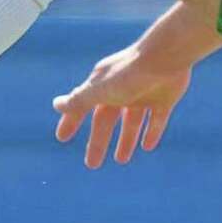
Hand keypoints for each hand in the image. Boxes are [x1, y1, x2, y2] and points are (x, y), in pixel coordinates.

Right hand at [53, 42, 191, 166]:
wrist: (166, 57)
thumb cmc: (130, 73)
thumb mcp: (101, 90)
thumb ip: (80, 100)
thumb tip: (56, 105)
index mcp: (103, 86)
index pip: (82, 107)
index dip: (72, 122)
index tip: (62, 138)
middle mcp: (121, 90)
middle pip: (106, 121)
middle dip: (98, 142)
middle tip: (91, 165)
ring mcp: (143, 94)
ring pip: (132, 122)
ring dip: (126, 140)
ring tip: (121, 160)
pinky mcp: (164, 98)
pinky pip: (157, 119)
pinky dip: (152, 132)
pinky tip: (147, 147)